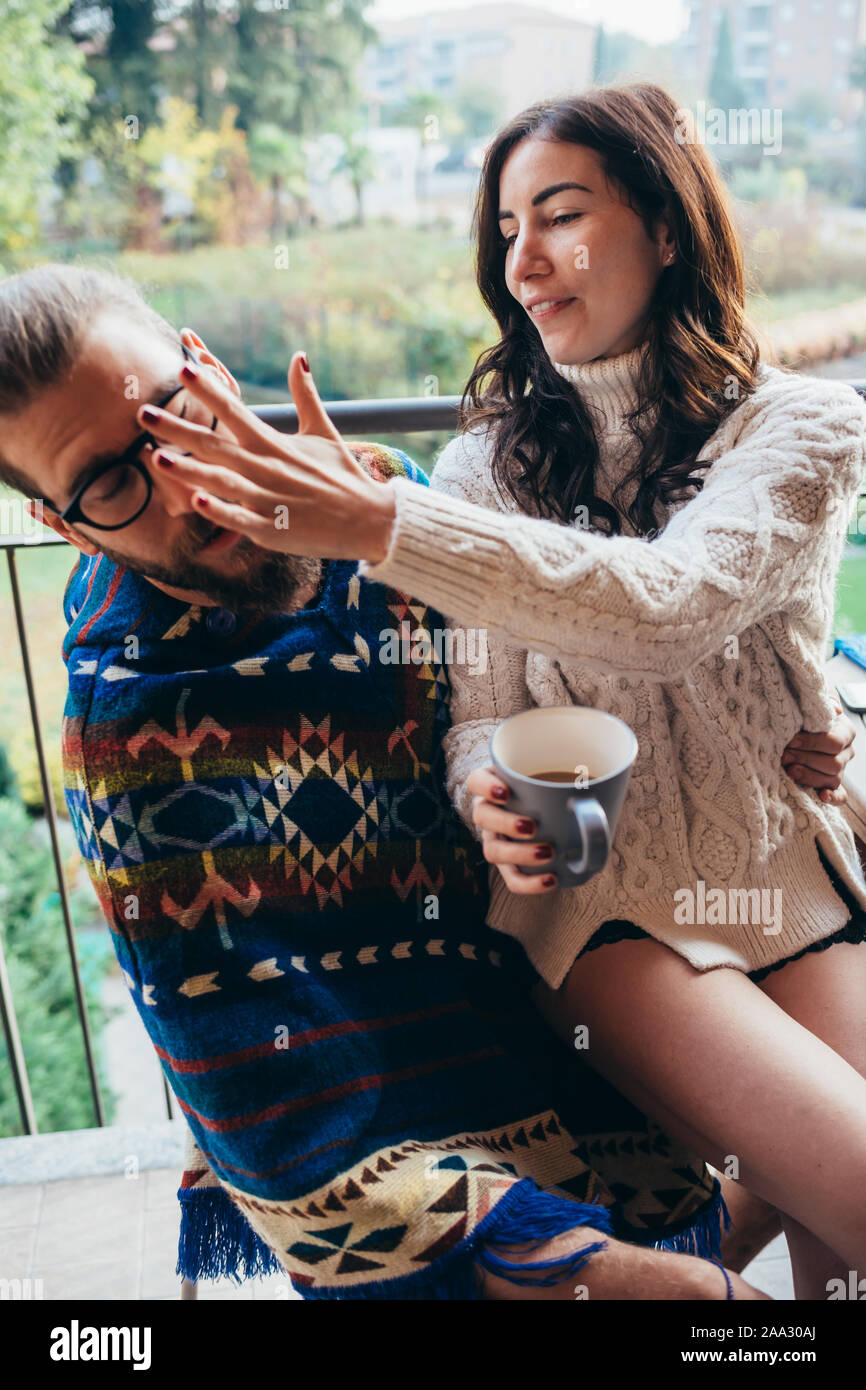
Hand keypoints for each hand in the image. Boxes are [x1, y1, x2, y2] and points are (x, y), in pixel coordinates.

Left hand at [137, 352, 396, 561]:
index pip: (236, 410)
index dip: (209, 389)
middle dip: (177, 428)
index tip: (184, 368)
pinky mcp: (273, 530)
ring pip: (220, 482)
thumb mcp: (326, 433)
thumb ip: (306, 396)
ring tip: (154, 456)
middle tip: (142, 412)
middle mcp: (267, 469)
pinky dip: (219, 511)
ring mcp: (268, 500)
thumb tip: (298, 357)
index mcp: (276, 444)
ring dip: (186, 470)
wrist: (371, 521)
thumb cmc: (345, 478)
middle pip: (214, 444)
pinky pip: (240, 520)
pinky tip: (195, 502)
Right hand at [467, 765, 558, 894]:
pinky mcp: (510, 863)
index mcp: (495, 784)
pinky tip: (552, 880)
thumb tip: (595, 795)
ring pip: (493, 850)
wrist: (550, 806)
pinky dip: (530, 883)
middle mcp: (489, 811)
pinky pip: (512, 878)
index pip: (476, 782)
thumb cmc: (550, 782)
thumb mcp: (555, 772)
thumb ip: (569, 777)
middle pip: (483, 817)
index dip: (485, 787)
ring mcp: (496, 839)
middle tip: (532, 826)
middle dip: (505, 824)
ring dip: (519, 854)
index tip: (506, 792)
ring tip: (547, 853)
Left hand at [781, 704, 856, 805]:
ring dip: (809, 776)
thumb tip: (834, 709)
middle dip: (806, 760)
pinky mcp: (833, 785)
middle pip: (833, 763)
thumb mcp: (808, 706)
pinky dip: (832, 798)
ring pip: (833, 779)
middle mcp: (847, 752)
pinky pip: (841, 796)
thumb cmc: (802, 717)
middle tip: (785, 756)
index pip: (835, 742)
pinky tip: (822, 796)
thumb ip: (820, 705)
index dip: (812, 743)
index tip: (791, 741)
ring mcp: (840, 770)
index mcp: (845, 731)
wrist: (795, 729)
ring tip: (789, 770)